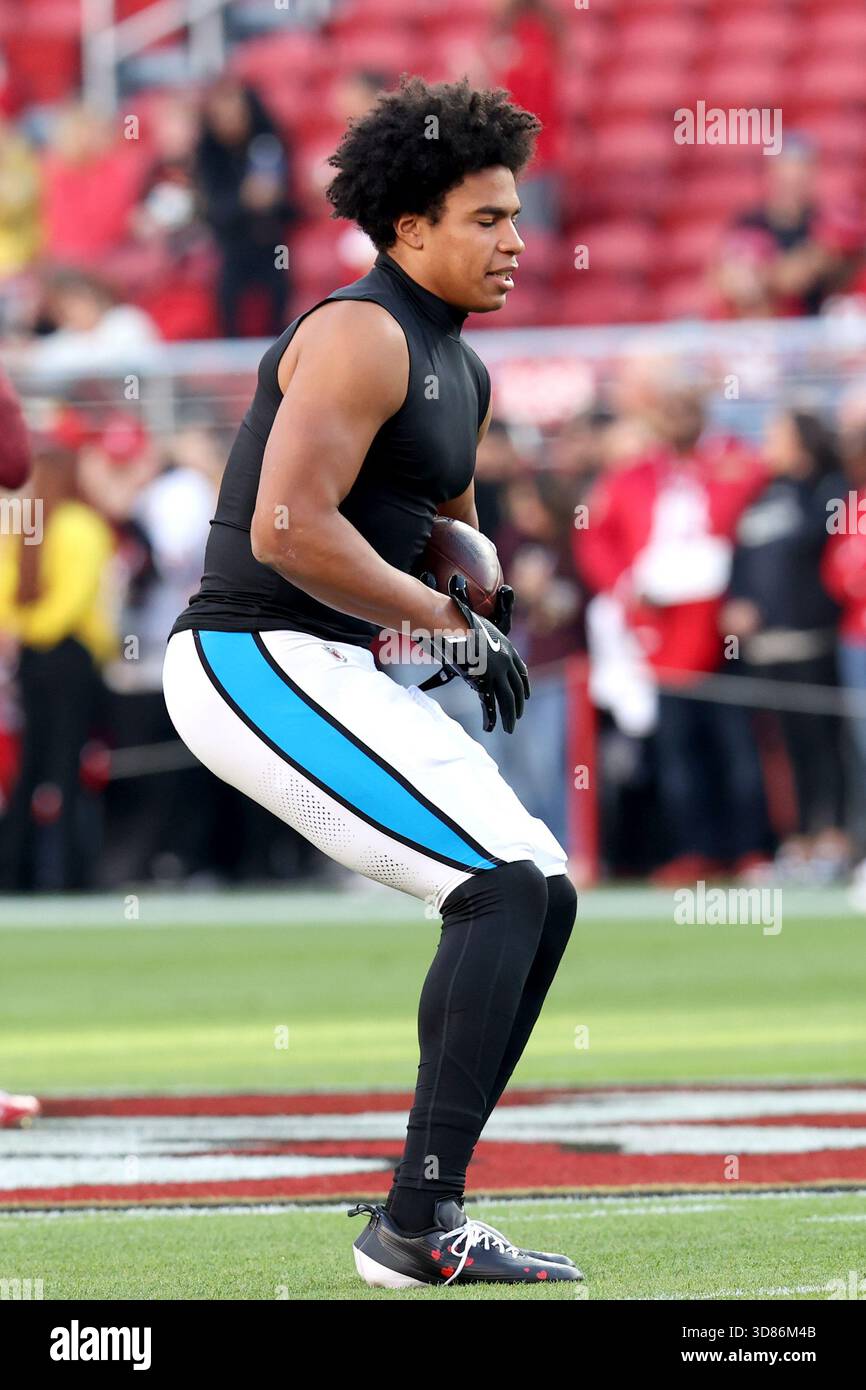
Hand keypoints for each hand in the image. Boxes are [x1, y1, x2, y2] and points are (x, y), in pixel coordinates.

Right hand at [423, 575, 529, 732]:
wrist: (453, 625)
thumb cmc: (460, 623)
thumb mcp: (481, 628)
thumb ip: (485, 639)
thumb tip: (477, 642)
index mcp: (508, 649)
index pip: (521, 672)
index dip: (524, 686)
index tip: (526, 696)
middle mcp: (506, 662)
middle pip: (517, 689)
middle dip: (518, 706)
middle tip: (517, 717)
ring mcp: (496, 672)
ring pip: (507, 700)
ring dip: (509, 717)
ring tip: (509, 729)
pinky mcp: (483, 681)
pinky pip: (489, 704)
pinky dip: (490, 719)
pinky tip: (489, 727)